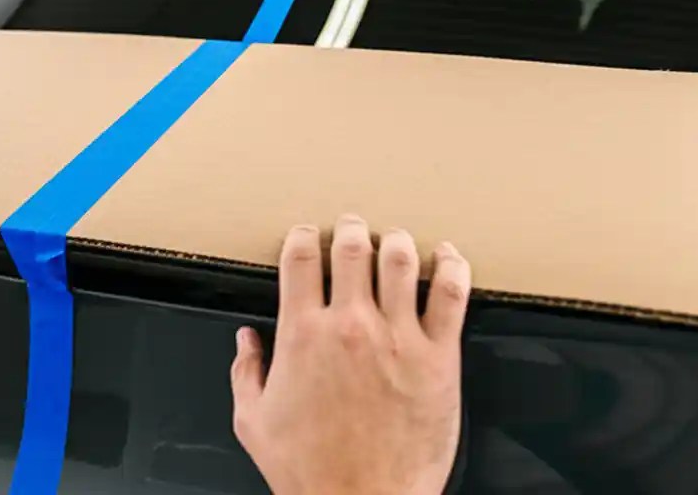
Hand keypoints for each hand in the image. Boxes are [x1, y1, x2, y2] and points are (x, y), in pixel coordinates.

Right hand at [231, 214, 471, 494]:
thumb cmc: (312, 471)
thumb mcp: (254, 422)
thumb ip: (246, 372)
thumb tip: (246, 342)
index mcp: (302, 335)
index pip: (301, 256)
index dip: (304, 235)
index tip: (307, 236)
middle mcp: (350, 327)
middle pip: (353, 245)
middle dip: (352, 227)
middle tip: (354, 228)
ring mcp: (398, 338)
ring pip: (401, 258)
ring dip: (396, 242)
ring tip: (395, 244)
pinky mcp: (438, 358)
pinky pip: (451, 293)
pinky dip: (451, 265)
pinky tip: (446, 259)